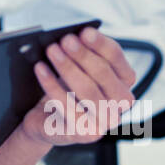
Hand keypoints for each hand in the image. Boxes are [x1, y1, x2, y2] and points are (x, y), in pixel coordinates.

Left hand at [20, 27, 136, 146]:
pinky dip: (51, 84)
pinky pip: (67, 105)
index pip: (116, 59)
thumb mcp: (78, 69)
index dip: (100, 44)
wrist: (46, 121)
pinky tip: (40, 68)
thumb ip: (82, 53)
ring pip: (87, 90)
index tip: (84, 31)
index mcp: (124, 83)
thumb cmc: (66, 89)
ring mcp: (105, 122)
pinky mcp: (85, 133)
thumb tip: (72, 37)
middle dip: (82, 55)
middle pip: (103, 74)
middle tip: (65, 39)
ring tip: (51, 50)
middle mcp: (120, 104)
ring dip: (67, 67)